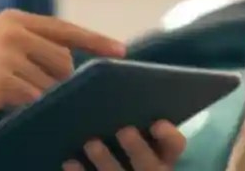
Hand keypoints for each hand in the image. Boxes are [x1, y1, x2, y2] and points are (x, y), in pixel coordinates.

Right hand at [0, 8, 124, 122]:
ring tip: (13, 98)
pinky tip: (11, 108)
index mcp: (15, 19)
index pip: (65, 28)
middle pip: (64, 61)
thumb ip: (24, 45)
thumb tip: (62, 66)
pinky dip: (29, 108)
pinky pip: (34, 100)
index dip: (96, 40)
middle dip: (59, 81)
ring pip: (51, 84)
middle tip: (36, 92)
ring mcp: (9, 57)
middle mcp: (15, 33)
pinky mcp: (2, 83)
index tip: (121, 51)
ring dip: (42, 97)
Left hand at [63, 121, 186, 170]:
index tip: (157, 122)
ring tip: (91, 143)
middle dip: (138, 150)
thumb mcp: (134, 127)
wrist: (117, 161)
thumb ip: (132, 113)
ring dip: (106, 162)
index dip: (169, 136)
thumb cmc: (120, 142)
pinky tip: (69, 162)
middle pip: (150, 167)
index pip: (175, 146)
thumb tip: (115, 80)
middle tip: (124, 130)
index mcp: (163, 157)